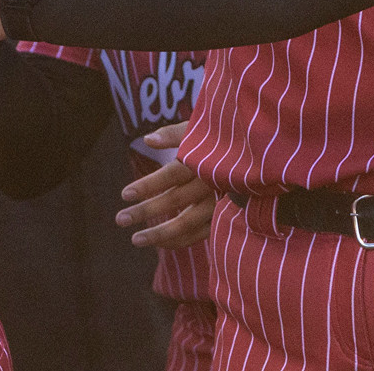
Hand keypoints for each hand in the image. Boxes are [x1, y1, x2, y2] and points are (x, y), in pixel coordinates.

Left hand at [116, 122, 216, 248]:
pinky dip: (180, 240)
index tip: (124, 195)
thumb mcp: (199, 131)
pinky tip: (160, 243)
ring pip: (187, 224)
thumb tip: (147, 140)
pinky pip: (200, 234)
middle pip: (174, 200)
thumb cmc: (220, 139)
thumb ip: (173, 135)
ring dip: (160, 234)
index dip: (148, 185)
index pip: (171, 175)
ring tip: (135, 239)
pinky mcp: (224, 217)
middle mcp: (211, 184)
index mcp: (202, 162)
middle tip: (119, 220)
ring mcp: (219, 204)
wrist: (254, 155)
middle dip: (146, 211)